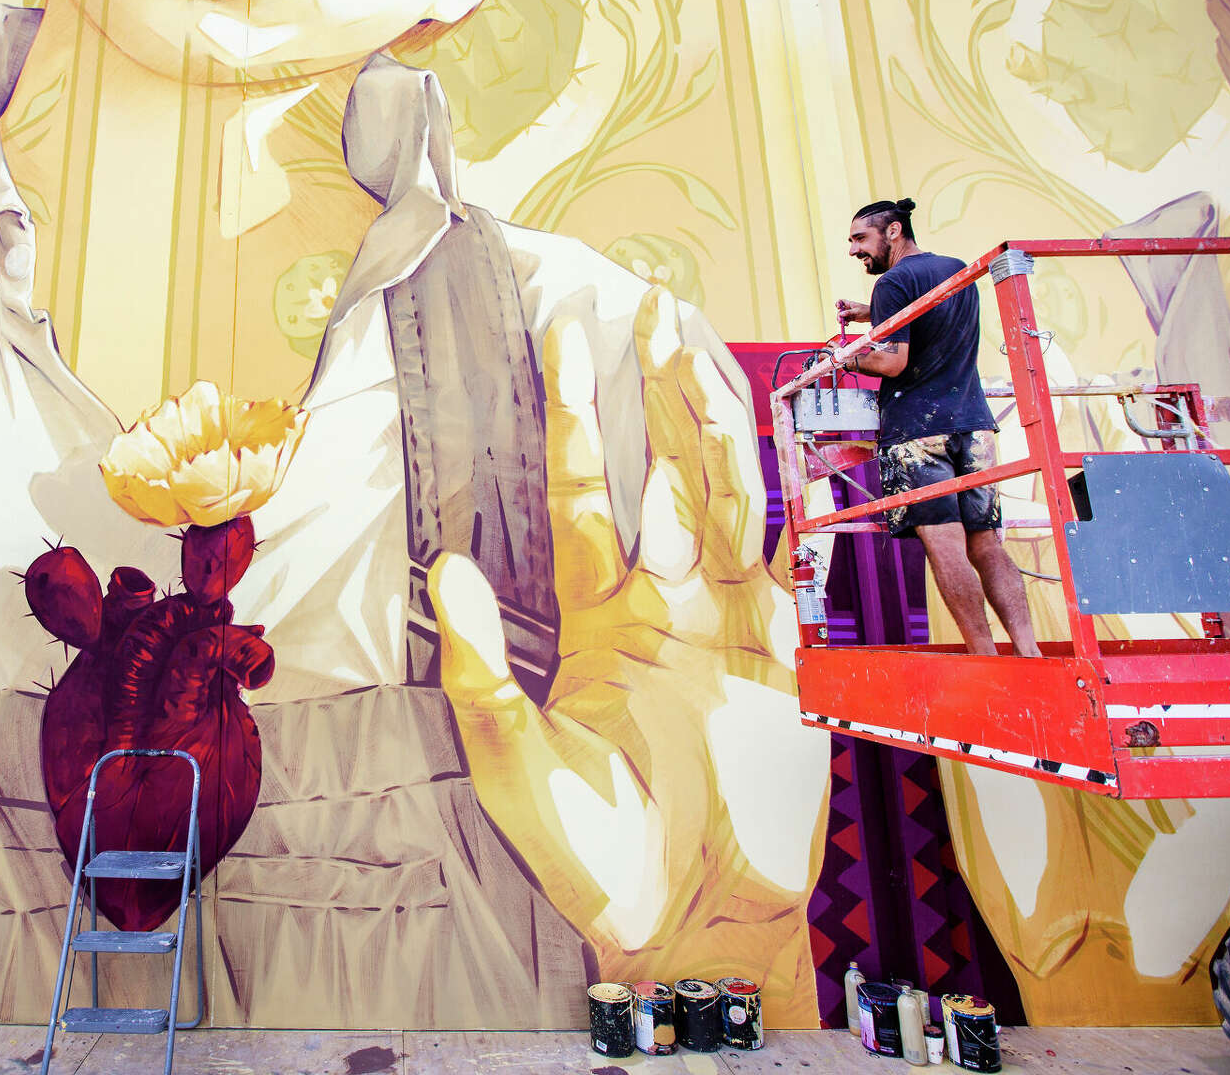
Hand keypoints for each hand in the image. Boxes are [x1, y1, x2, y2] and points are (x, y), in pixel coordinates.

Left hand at [432, 287, 820, 996]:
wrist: (686, 923)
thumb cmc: (594, 852)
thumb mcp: (515, 761)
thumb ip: (481, 668)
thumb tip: (447, 564)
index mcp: (596, 620)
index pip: (583, 494)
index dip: (575, 417)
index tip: (564, 340)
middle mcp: (662, 607)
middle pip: (660, 475)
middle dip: (655, 393)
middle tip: (648, 306)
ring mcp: (725, 626)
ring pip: (722, 501)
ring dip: (711, 427)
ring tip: (695, 349)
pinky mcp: (780, 660)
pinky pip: (781, 566)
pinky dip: (778, 506)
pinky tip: (768, 445)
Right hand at [836, 298, 870, 326]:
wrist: (871, 315)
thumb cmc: (865, 310)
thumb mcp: (856, 311)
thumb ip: (848, 312)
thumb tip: (841, 314)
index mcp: (849, 304)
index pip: (840, 301)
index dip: (838, 304)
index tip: (838, 308)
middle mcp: (848, 308)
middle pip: (840, 311)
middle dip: (839, 316)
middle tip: (841, 320)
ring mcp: (849, 313)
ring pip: (842, 317)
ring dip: (841, 320)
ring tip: (844, 323)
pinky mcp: (851, 318)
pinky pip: (845, 320)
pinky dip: (845, 323)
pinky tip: (847, 324)